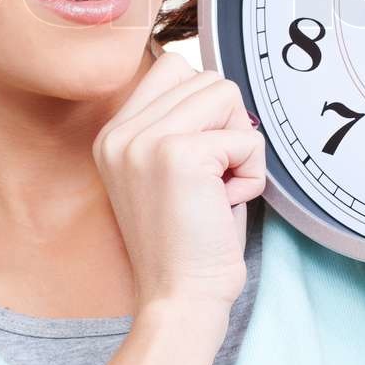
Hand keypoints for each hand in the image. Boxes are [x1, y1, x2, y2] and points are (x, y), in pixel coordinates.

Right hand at [92, 52, 267, 314]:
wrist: (179, 299)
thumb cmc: (187, 243)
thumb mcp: (167, 173)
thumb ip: (179, 123)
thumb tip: (222, 87)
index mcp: (113, 134)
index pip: (172, 65)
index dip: (205, 107)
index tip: (201, 160)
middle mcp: (121, 132)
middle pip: (206, 78)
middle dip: (226, 127)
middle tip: (210, 180)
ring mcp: (145, 140)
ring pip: (226, 94)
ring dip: (239, 145)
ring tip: (217, 189)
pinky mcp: (178, 154)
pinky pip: (246, 137)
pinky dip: (251, 173)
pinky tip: (225, 204)